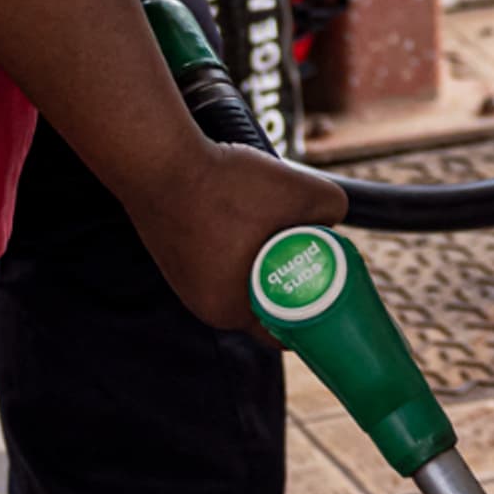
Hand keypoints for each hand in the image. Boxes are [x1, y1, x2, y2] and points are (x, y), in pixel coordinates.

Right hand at [131, 137, 346, 334]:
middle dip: (287, 279)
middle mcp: (203, 305)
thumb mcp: (300, 191)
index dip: (314, 316)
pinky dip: (231, 240)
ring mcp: (184, 280)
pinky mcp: (172, 254)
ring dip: (258, 257)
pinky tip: (239, 211)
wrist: (158, 160)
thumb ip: (332, 209)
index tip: (331, 291)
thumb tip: (334, 220)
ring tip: (272, 222)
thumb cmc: (226, 185)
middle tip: (307, 247)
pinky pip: (214, 257)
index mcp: (230, 311)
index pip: (283, 333)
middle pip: (262, 304)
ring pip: (238, 277)